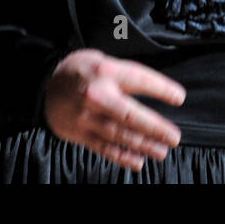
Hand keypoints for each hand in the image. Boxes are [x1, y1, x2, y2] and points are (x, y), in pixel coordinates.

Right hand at [43, 48, 185, 171]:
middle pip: (130, 114)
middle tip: (174, 136)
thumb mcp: (104, 61)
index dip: (162, 89)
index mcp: (106, 72)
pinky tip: (138, 161)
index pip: (139, 79)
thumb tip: (160, 90)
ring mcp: (87, 117)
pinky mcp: (80, 133)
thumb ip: (127, 76)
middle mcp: (96, 95)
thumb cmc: (82, 71)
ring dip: (144, 145)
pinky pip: (104, 147)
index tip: (179, 98)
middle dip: (155, 128)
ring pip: (119, 134)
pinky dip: (122, 156)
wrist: (45, 85)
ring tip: (162, 151)